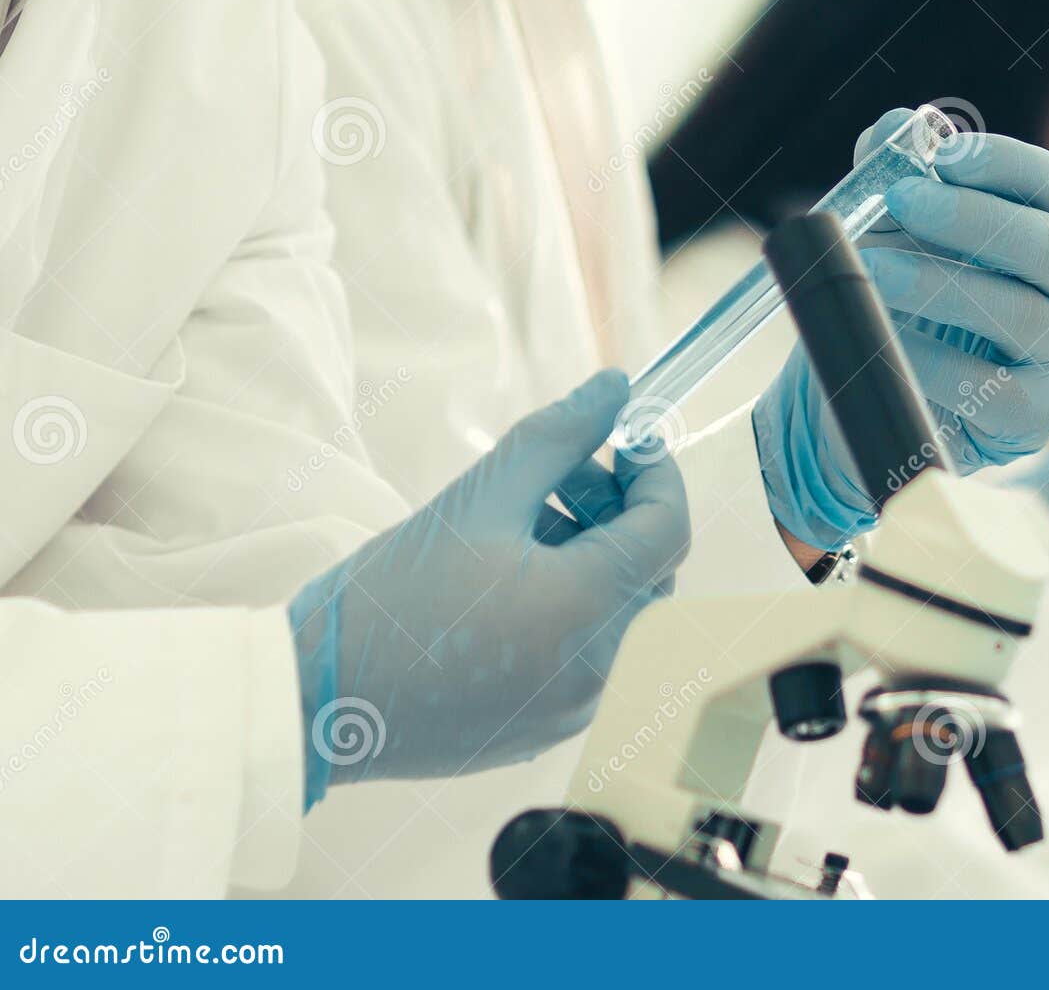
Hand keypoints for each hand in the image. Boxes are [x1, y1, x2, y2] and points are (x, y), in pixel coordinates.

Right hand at [289, 370, 687, 805]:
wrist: (314, 702)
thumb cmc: (389, 597)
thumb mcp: (477, 497)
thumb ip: (557, 436)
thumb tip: (616, 387)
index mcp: (586, 608)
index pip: (668, 526)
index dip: (656, 471)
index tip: (626, 437)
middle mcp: (599, 668)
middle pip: (650, 569)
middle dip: (617, 510)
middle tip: (557, 477)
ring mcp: (577, 706)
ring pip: (623, 611)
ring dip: (592, 555)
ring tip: (519, 526)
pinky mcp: (550, 727)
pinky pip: (591, 652)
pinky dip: (573, 605)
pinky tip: (508, 582)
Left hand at [753, 108, 1048, 549]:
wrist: (887, 400)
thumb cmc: (902, 303)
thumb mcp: (890, 236)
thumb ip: (892, 178)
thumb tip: (895, 127)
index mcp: (1037, 233)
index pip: (1046, 185)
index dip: (1000, 162)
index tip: (940, 152)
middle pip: (1047, 244)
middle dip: (972, 217)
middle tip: (899, 200)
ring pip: (1023, 314)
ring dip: (943, 286)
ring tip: (876, 272)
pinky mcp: (1028, 416)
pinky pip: (994, 388)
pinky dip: (938, 364)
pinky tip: (891, 347)